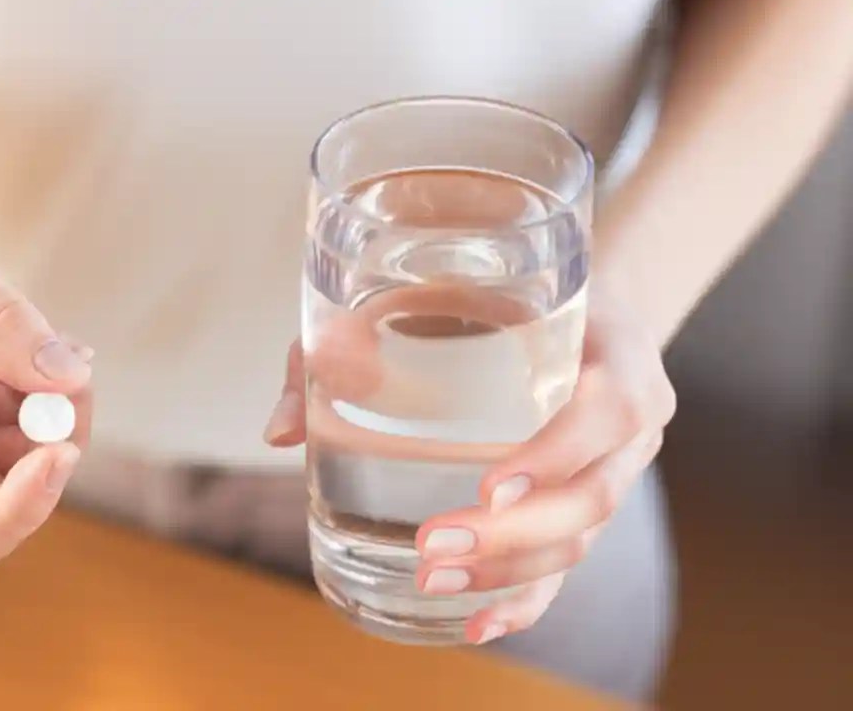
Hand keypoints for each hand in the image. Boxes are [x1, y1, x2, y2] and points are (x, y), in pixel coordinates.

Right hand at [0, 200, 92, 561]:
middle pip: (9, 499)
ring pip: (24, 460)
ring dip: (54, 410)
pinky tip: (39, 340)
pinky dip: (42, 388)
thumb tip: (67, 377)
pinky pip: (19, 424)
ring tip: (54, 343)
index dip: (32, 501)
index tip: (65, 445)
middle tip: (75, 376)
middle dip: (53, 443)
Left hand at [264, 288, 674, 643]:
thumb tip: (279, 429)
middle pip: (594, 496)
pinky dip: (524, 600)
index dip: (560, 451)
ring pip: (580, 539)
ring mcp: (614, 471)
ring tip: (434, 578)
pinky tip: (477, 625)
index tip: (493, 486)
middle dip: (516, 534)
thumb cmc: (493, 286)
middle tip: (436, 542)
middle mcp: (630, 421)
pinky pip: (567, 564)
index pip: (612, 408)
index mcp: (616, 350)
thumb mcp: (436, 284)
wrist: (570, 298)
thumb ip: (349, 341)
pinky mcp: (584, 506)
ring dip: (509, 571)